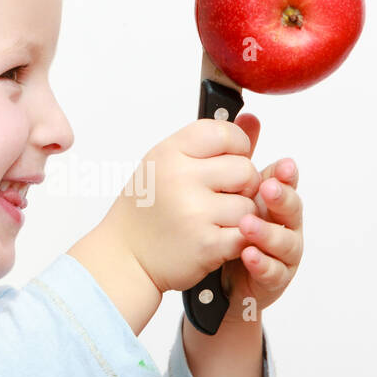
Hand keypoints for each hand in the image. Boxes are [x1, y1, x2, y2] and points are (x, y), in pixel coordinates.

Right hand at [101, 118, 260, 295]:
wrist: (123, 257)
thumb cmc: (147, 210)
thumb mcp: (168, 165)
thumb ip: (211, 144)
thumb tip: (253, 119)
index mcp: (170, 153)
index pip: (225, 133)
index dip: (238, 146)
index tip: (231, 160)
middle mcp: (179, 178)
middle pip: (245, 170)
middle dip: (243, 185)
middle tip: (224, 196)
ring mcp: (193, 212)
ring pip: (249, 205)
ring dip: (240, 216)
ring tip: (215, 220)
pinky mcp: (206, 244)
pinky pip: (246, 233)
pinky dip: (238, 239)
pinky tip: (218, 238)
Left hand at [216, 112, 302, 322]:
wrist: (215, 277)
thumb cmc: (227, 230)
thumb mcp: (228, 191)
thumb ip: (239, 158)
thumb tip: (247, 116)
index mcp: (273, 198)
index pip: (284, 181)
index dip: (285, 174)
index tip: (280, 165)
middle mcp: (283, 223)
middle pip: (291, 208)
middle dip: (282, 197)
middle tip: (268, 188)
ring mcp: (281, 252)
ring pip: (285, 241)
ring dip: (268, 232)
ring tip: (248, 225)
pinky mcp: (272, 278)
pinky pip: (272, 271)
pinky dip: (261, 263)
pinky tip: (248, 255)